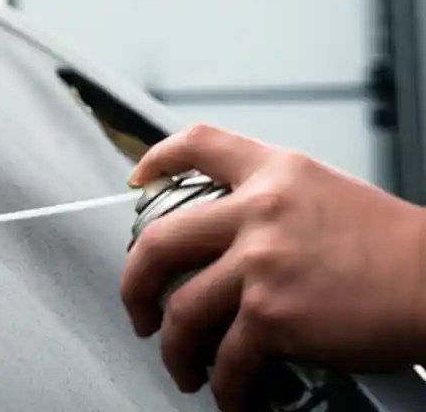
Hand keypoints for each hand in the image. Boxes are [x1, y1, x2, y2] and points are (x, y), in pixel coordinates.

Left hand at [121, 124, 425, 410]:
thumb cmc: (397, 248)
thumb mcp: (329, 195)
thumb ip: (277, 203)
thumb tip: (235, 233)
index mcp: (275, 173)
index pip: (199, 144)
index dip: (158, 158)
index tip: (137, 180)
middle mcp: (259, 211)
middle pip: (160, 241)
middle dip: (134, 284)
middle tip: (139, 308)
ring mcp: (262, 264)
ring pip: (182, 311)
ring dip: (173, 348)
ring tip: (181, 365)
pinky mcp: (275, 316)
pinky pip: (228, 359)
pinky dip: (223, 386)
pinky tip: (229, 393)